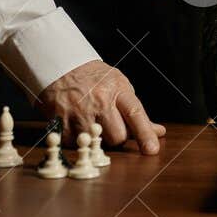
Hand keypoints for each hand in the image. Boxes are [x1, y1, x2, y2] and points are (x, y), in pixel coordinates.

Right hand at [37, 59, 165, 154]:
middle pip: (118, 136)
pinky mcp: (60, 121)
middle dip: (118, 137)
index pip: (135, 114)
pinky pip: (76, 144)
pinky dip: (79, 140)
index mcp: (117, 89)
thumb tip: (157, 132)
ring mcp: (78, 111)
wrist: (62, 66)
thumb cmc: (95, 79)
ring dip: (98, 139)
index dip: (145, 134)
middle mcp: (98, 100)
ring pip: (97, 143)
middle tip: (111, 125)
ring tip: (92, 121)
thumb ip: (136, 111)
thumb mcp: (119, 86)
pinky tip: (78, 124)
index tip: (152, 150)